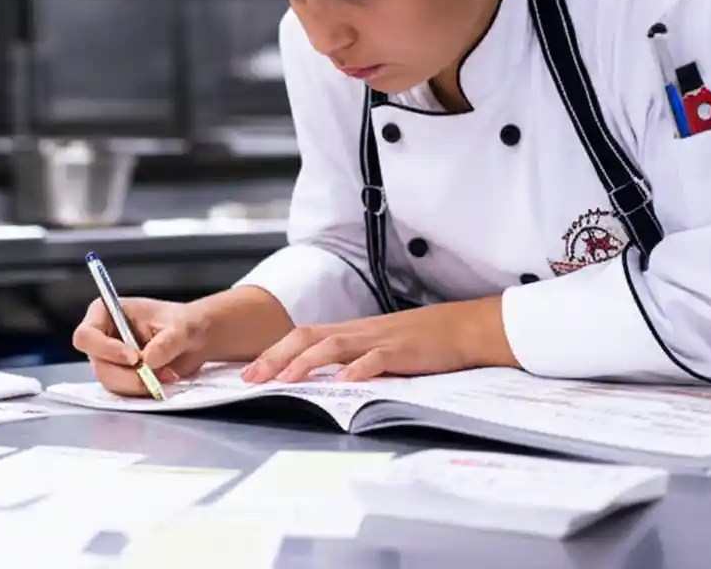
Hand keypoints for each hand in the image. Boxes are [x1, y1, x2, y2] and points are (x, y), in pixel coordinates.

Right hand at [71, 297, 209, 396]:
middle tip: (153, 374)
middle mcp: (103, 339)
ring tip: (165, 374)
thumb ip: (166, 342)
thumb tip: (148, 359)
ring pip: (111, 383)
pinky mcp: (120, 380)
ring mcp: (110, 361)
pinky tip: (161, 381)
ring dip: (138, 384)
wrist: (196, 342)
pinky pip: (123, 394)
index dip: (105, 349)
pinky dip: (143, 392)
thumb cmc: (183, 324)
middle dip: (128, 375)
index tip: (133, 358)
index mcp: (106, 314)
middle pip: (99, 366)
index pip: (87, 336)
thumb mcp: (182, 328)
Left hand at [241, 297, 516, 383]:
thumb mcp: (378, 347)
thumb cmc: (421, 340)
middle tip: (251, 378)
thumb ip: (351, 358)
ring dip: (305, 362)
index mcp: (350, 331)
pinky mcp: (401, 350)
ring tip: (283, 379)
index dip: (273, 353)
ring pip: (333, 345)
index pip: (302, 337)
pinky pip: (375, 358)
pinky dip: (358, 370)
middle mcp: (357, 331)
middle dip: (275, 357)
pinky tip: (344, 382)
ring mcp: (378, 339)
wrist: (461, 328)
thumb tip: (322, 379)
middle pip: (307, 337)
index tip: (249, 372)